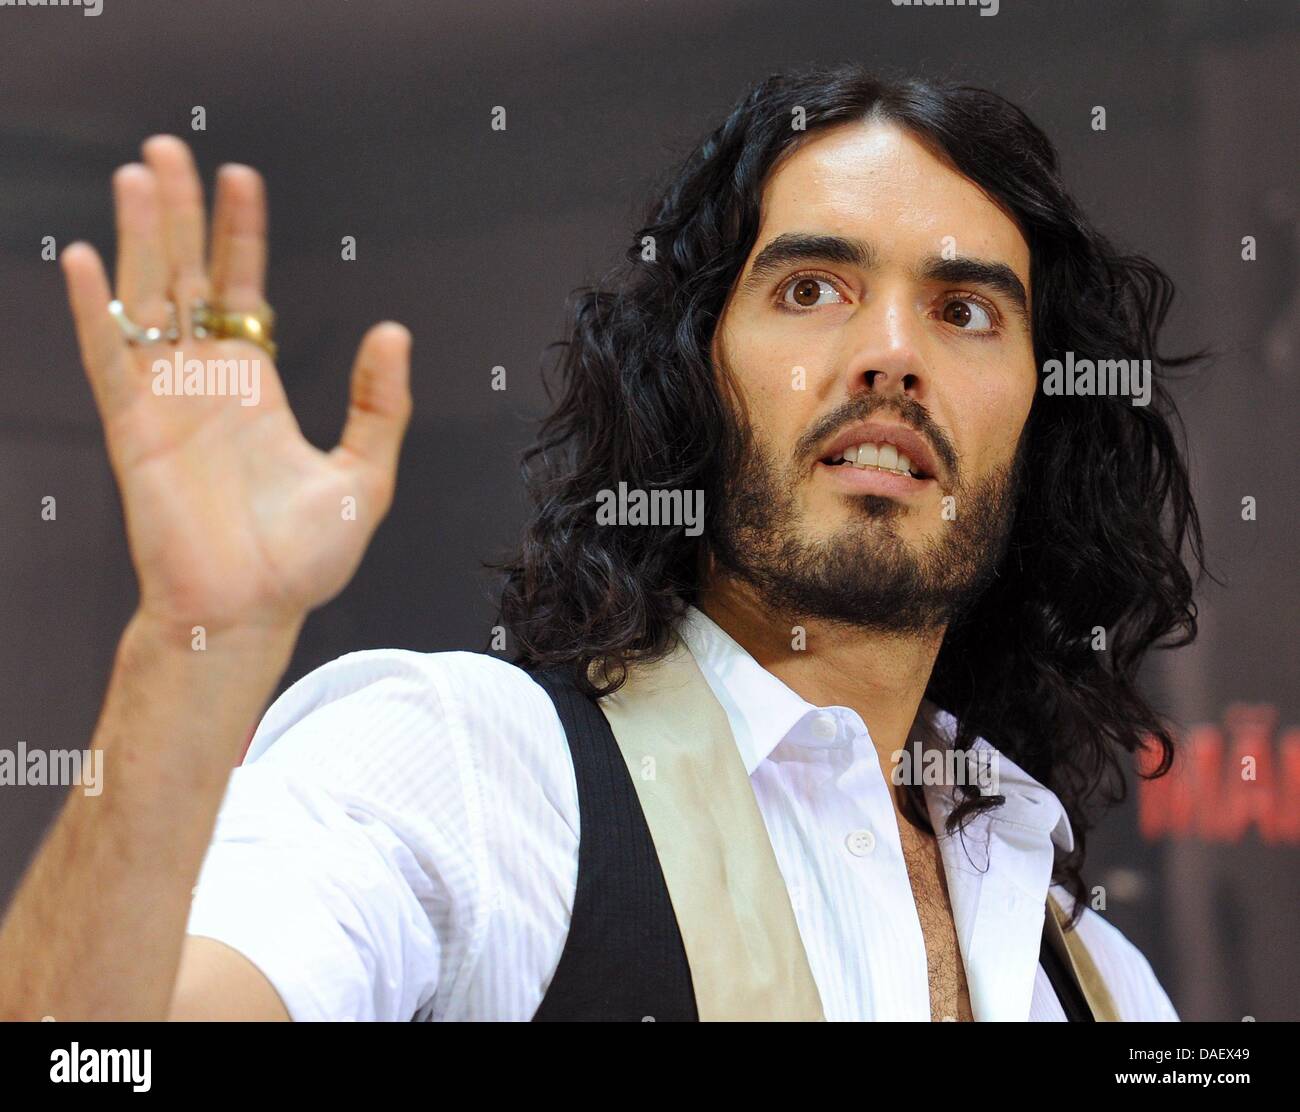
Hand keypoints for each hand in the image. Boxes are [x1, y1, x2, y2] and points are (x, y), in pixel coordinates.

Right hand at [61, 136, 411, 635]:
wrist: (252, 613)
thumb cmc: (302, 560)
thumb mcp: (365, 475)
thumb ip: (379, 405)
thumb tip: (394, 332)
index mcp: (255, 388)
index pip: (241, 291)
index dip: (239, 235)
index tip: (242, 178)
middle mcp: (205, 384)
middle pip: (184, 278)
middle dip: (178, 214)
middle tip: (169, 149)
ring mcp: (165, 401)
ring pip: (145, 301)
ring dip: (139, 238)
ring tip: (140, 175)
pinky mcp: (133, 429)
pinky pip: (107, 357)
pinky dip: (92, 309)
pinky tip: (82, 257)